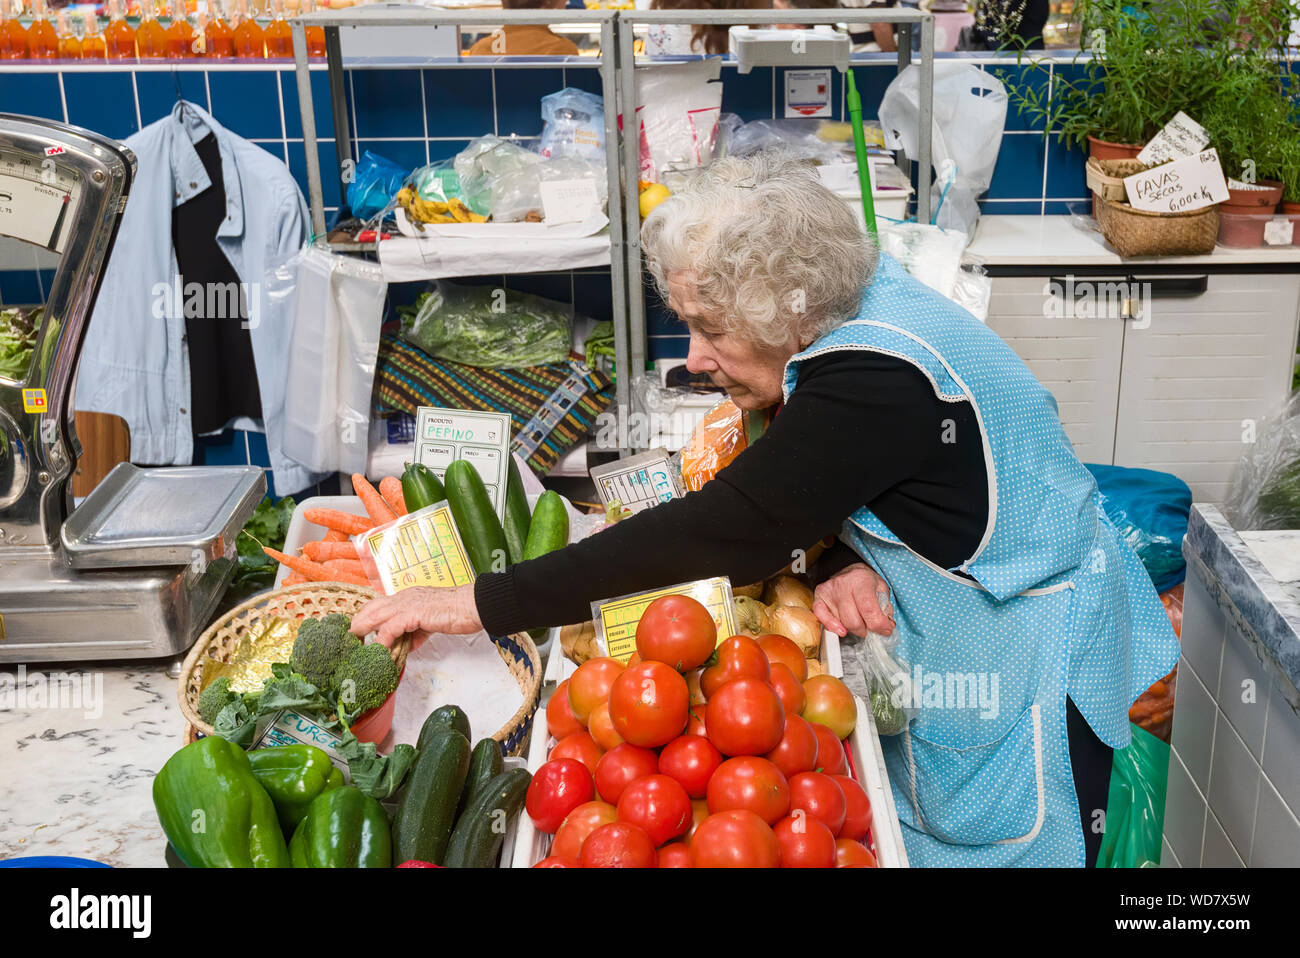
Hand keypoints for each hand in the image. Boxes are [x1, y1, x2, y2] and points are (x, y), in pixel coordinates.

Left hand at [349, 584, 482, 649]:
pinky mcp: (414, 612)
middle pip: (372, 606)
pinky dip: (382, 639)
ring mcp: (409, 603)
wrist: (473, 605)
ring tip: (354, 642)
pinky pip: (391, 627)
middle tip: (349, 637)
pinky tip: (379, 649)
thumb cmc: (458, 612)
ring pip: (376, 614)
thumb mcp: (432, 624)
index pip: (380, 604)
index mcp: (409, 597)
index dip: (367, 616)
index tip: (359, 631)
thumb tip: (409, 645)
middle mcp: (405, 597)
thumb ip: (418, 633)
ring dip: (363, 628)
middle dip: (358, 622)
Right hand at [812, 562, 894, 638]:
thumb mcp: (882, 590)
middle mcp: (843, 584)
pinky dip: (831, 626)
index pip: (869, 610)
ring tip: (858, 620)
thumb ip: (885, 608)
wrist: (851, 572)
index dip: (880, 625)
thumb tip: (886, 627)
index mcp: (861, 580)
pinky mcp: (819, 597)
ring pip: (842, 623)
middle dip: (866, 630)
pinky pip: (821, 617)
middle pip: (854, 622)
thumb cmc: (866, 582)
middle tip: (870, 626)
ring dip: (853, 628)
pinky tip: (841, 629)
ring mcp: (829, 591)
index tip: (886, 629)